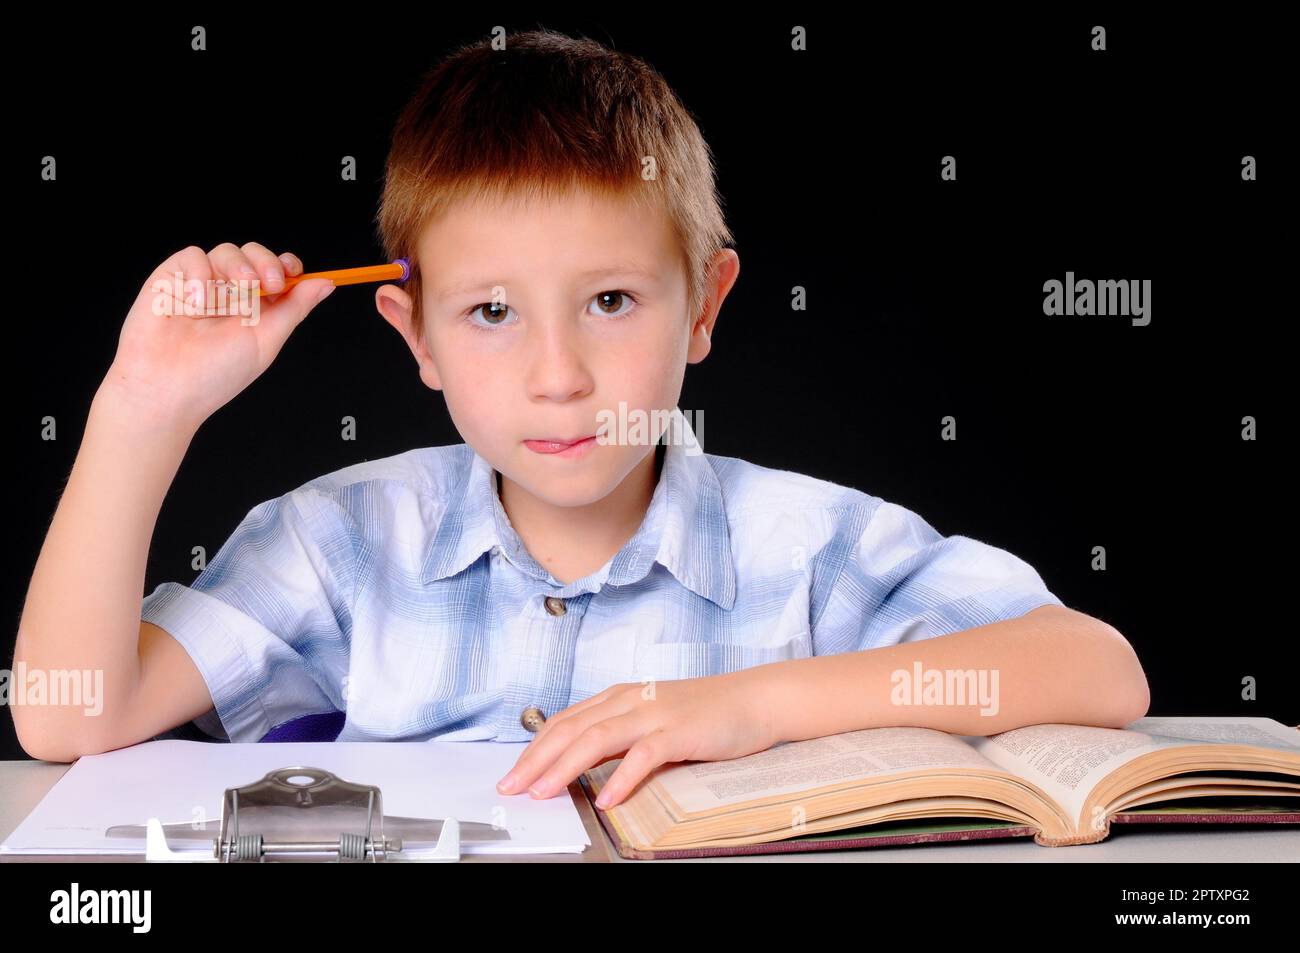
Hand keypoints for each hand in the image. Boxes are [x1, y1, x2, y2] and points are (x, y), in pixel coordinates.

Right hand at [98, 243, 335, 430]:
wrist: (165, 388)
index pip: (278, 272)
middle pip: (255, 254)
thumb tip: (326, 284)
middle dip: (266, 263)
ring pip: (227, 251)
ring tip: (230, 299)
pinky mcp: (172, 278)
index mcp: (256, 309)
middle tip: (268, 285)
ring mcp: (201, 284)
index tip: (292, 272)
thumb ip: (294, 308)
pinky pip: (193, 256)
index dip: (287, 266)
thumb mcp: (266, 340)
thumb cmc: (215, 374)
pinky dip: (200, 276)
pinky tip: (197, 305)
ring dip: (236, 269)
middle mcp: (230, 294)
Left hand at [496, 668, 778, 809]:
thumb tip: (577, 763)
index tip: (513, 775)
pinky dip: (620, 778)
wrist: (753, 699)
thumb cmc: (702, 715)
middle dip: (536, 760)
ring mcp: (654, 714)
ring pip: (597, 738)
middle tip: (512, 788)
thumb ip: (617, 735)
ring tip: (545, 793)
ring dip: (565, 767)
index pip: (564, 722)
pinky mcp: (679, 731)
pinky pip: (643, 755)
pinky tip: (606, 799)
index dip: (534, 750)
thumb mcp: (650, 720)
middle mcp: (629, 700)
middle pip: (571, 729)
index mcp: (618, 697)